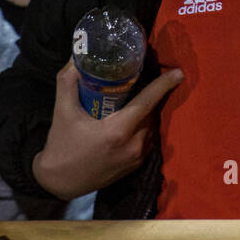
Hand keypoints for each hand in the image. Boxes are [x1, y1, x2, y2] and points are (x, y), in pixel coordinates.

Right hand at [33, 59, 183, 199]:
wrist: (60, 182)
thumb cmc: (62, 145)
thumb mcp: (63, 111)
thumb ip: (68, 82)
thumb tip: (75, 57)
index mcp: (118, 131)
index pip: (147, 102)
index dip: (163, 85)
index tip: (179, 72)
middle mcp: (133, 145)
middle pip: (151, 113)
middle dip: (152, 95)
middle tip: (146, 79)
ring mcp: (136, 158)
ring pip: (151, 127)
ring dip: (147, 113)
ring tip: (135, 100)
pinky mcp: (136, 166)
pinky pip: (148, 140)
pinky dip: (143, 127)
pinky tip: (132, 120)